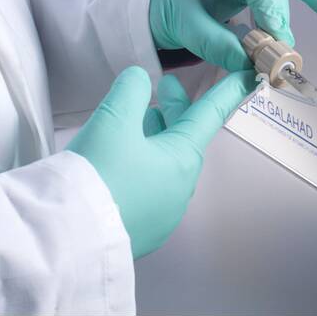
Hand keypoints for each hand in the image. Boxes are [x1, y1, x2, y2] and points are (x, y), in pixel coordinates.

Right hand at [67, 66, 257, 256]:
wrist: (67, 239)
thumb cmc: (97, 176)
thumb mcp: (112, 120)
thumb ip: (131, 90)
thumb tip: (139, 80)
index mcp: (183, 159)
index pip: (212, 114)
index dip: (228, 90)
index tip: (249, 77)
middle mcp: (181, 188)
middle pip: (185, 139)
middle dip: (176, 110)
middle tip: (166, 85)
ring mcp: (164, 213)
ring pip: (167, 164)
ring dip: (158, 137)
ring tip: (143, 117)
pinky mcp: (143, 230)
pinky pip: (151, 188)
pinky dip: (144, 165)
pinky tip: (124, 158)